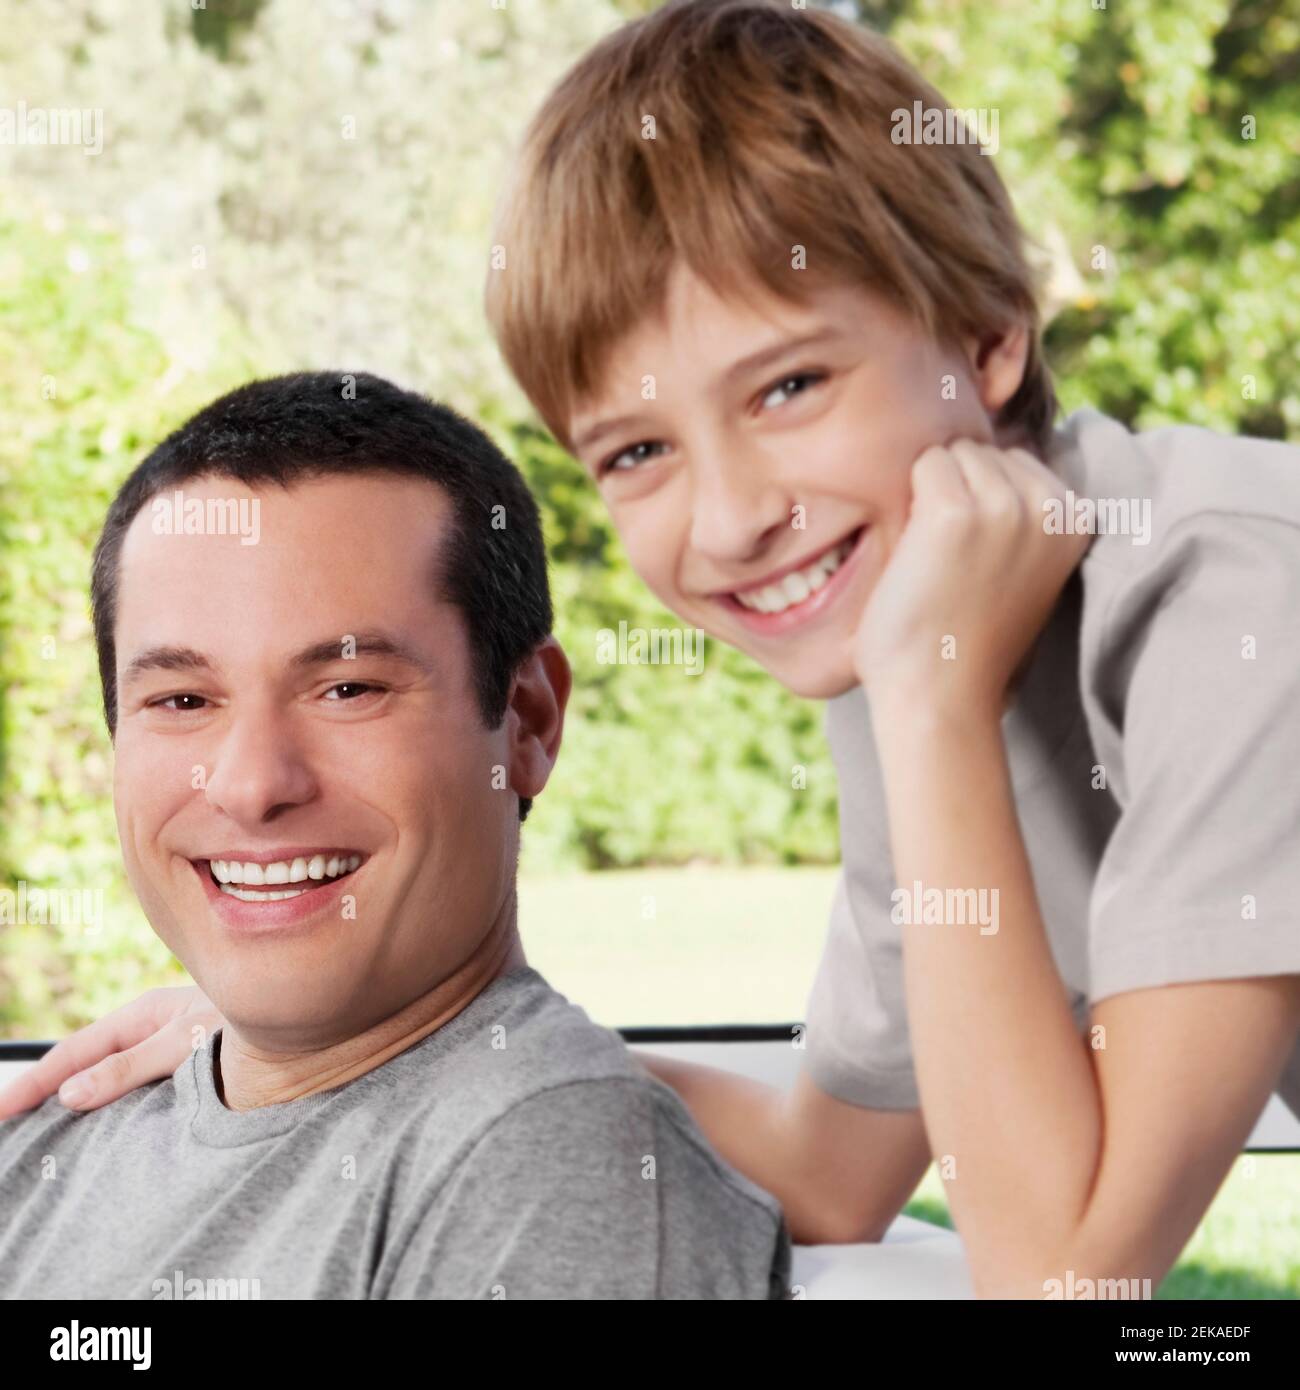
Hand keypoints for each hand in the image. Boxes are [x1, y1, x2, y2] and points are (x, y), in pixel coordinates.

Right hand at [0, 985, 224, 1118]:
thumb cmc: (243, 1018)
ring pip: (110, 1075)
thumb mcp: (184, 1042)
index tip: (1, 1110)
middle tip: (9, 1125)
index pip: (74, 1052)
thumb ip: (129, 1067)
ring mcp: (167, 1045)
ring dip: (79, 1099)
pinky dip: (114, 1102)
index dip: (35, 1082)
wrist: (298, 1014)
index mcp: (142, 1015)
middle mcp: (151, 1027)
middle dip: (46, 1091)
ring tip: (44, 1132)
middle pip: (86, 1063)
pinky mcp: (187, 1063)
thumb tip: (69, 1095)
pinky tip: (105, 1125)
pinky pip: (138, 1086)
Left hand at [850, 439, 1089, 722]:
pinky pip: (922, 466)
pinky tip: (915, 555)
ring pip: (951, 454)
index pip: (1015, 459)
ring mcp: (1005, 507)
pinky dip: (905, 501)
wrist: (942, 697)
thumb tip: (991, 440)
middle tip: (949, 562)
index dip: (979, 500)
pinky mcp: (954, 514)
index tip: (977, 558)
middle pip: (982, 451)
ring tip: (934, 561)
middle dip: (956, 491)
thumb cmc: (968, 638)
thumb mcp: (1024, 567)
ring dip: (929, 496)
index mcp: (1076, 517)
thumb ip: (1022, 511)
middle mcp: (1049, 506)